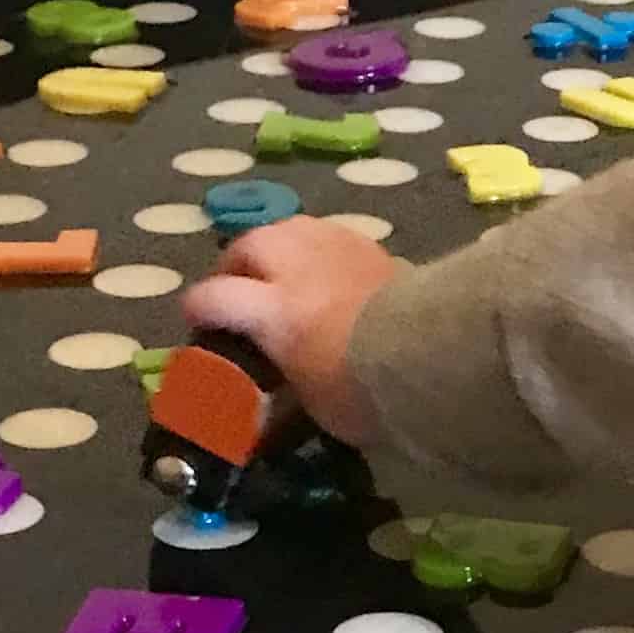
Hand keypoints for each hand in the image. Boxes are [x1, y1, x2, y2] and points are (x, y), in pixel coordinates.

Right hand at [183, 218, 388, 443]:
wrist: (437, 357)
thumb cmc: (366, 393)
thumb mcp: (312, 404)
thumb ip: (286, 381)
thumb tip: (277, 389)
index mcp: (274, 312)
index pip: (213, 299)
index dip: (197, 310)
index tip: (196, 321)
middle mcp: (297, 268)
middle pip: (249, 246)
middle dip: (235, 266)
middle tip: (236, 286)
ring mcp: (336, 249)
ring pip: (288, 228)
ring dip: (275, 247)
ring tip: (278, 269)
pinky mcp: (371, 246)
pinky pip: (329, 235)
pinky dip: (315, 249)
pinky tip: (323, 268)